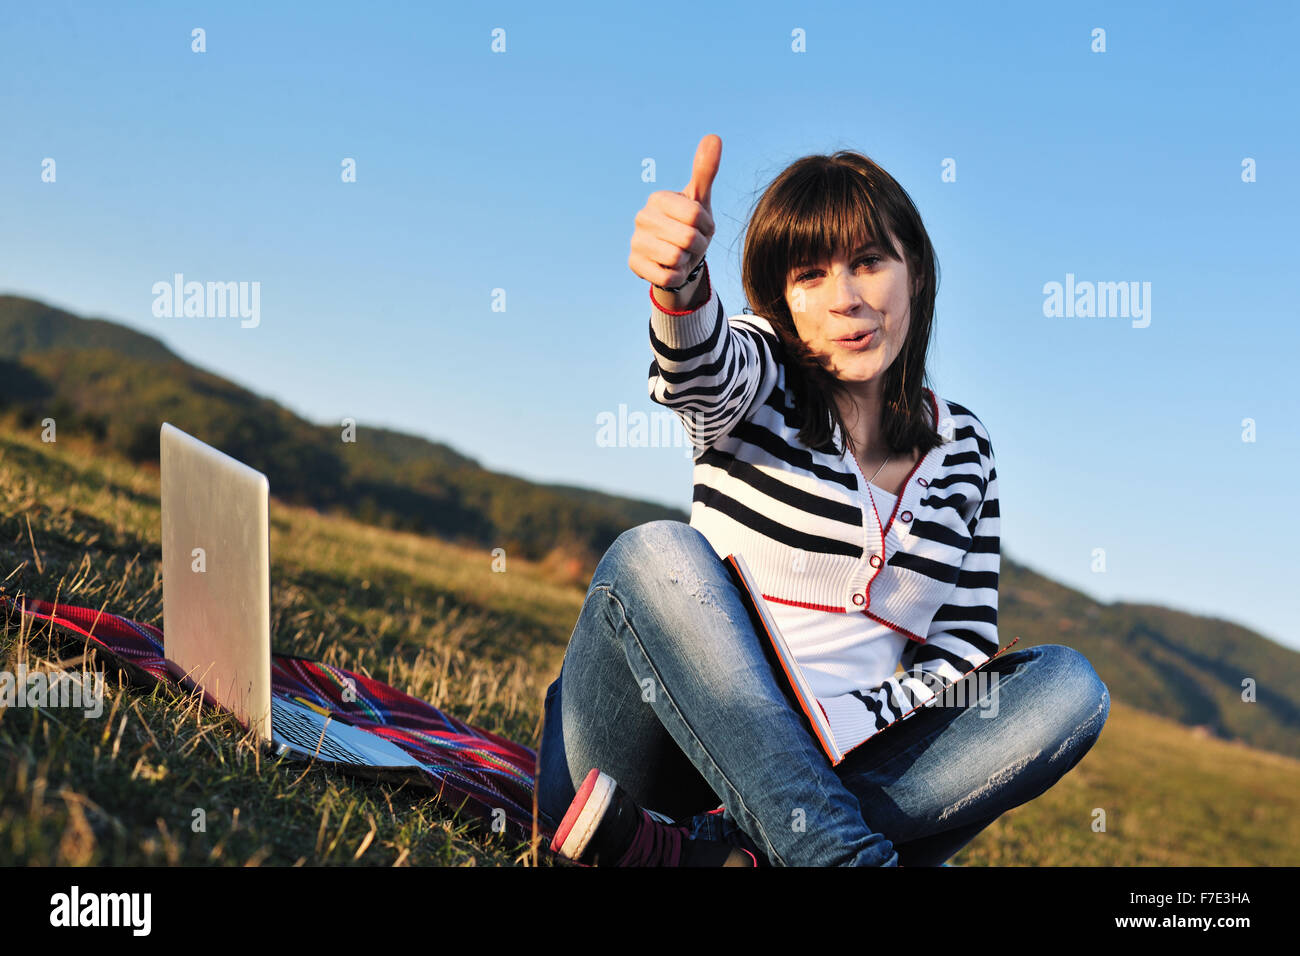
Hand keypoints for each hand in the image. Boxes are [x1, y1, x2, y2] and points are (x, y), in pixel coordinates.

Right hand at [628, 134, 719, 289]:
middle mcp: (642, 217)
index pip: (695, 215)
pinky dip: (676, 276)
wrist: (677, 258)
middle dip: (698, 245)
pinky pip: (667, 276)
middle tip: (692, 243)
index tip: (700, 226)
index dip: (706, 226)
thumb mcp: (700, 199)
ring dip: (687, 261)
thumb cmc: (690, 225)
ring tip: (682, 254)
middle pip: (688, 238)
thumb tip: (714, 137)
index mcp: (658, 198)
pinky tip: (672, 268)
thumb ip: (706, 170)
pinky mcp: (633, 264)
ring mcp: (635, 241)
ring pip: (677, 258)